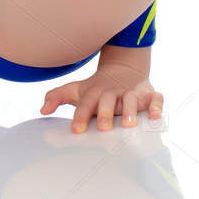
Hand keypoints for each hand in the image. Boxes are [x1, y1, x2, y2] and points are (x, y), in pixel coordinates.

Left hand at [40, 65, 163, 132]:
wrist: (124, 69)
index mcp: (95, 92)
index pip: (86, 103)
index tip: (76, 130)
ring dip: (131, 111)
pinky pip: (156, 98)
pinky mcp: (149, 93)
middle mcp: (113, 92)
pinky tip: (156, 116)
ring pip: (132, 99)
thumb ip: (57, 97)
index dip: (81, 116)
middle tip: (104, 128)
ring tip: (129, 125)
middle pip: (108, 100)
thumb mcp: (76, 90)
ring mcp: (131, 92)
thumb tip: (42, 109)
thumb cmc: (96, 88)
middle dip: (106, 113)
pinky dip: (157, 105)